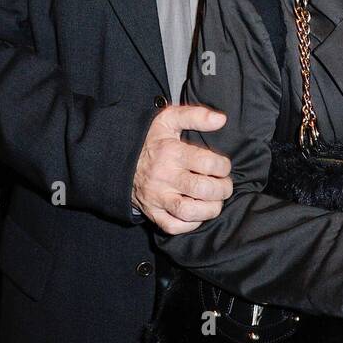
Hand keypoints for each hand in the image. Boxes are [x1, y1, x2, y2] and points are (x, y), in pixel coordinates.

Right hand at [132, 103, 231, 234]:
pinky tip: (198, 213)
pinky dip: (190, 224)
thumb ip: (196, 115)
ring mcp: (157, 197)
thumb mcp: (169, 119)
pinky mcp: (152, 212)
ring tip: (215, 201)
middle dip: (222, 189)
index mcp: (171, 153)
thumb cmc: (151, 138)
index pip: (208, 163)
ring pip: (188, 211)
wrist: (118, 157)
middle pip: (201, 189)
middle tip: (224, 185)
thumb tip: (221, 119)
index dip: (223, 166)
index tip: (223, 166)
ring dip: (210, 209)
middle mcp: (164, 176)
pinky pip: (173, 226)